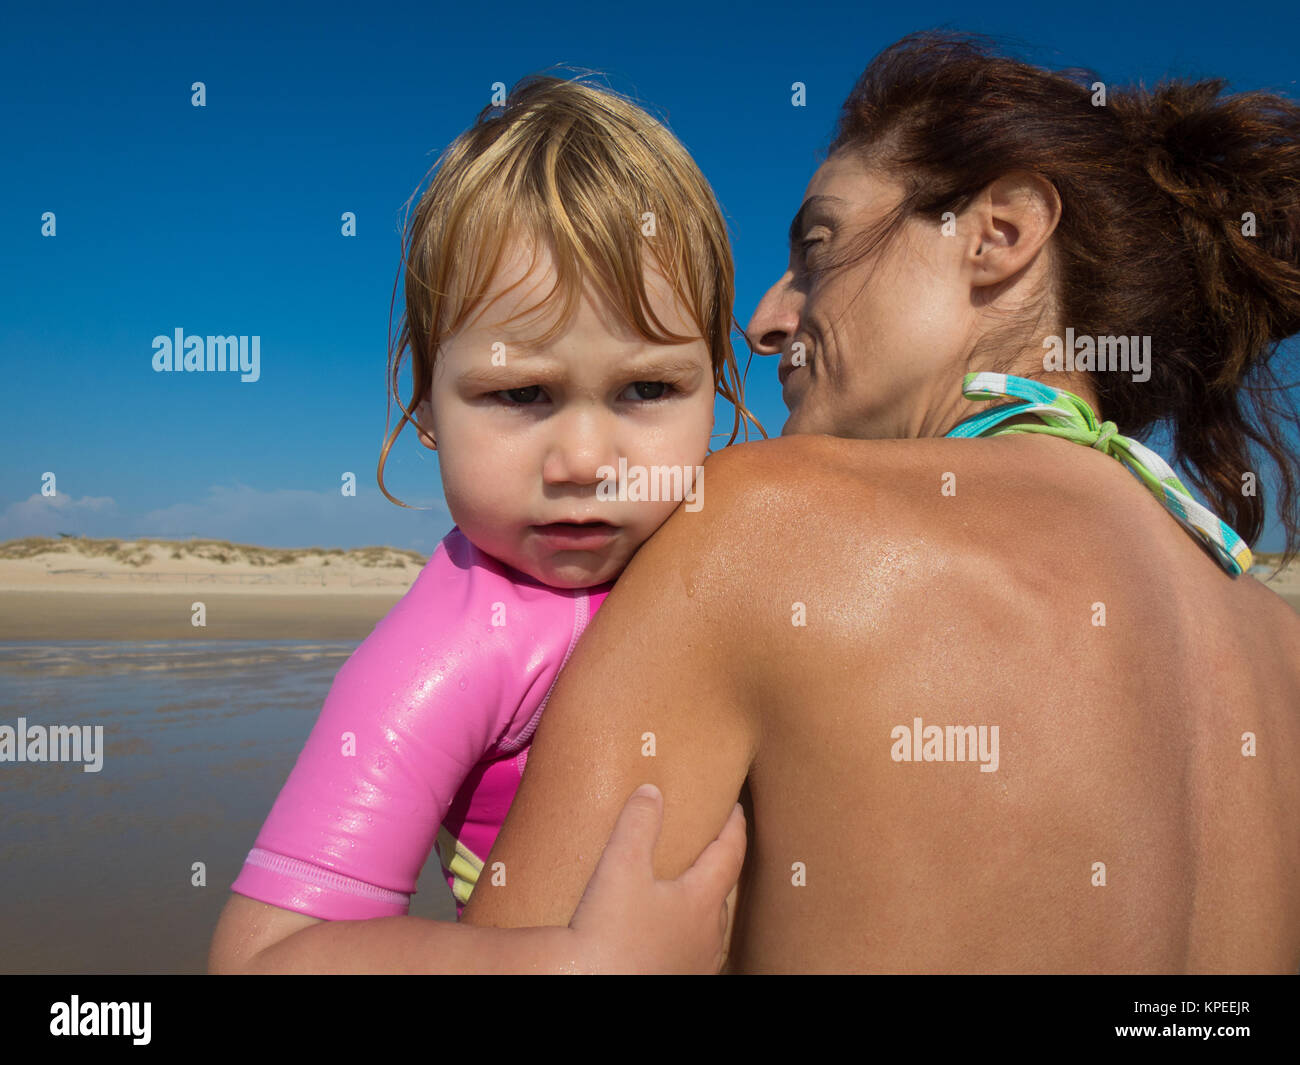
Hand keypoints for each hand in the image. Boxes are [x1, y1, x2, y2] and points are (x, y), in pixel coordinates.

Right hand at [567, 783, 746, 973]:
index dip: (734, 827)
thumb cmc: (609, 934)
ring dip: (699, 902)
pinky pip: (690, 950)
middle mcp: (708, 936)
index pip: (730, 854)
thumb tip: (652, 792)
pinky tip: (662, 930)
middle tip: (705, 845)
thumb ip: (638, 825)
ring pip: (706, 925)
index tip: (735, 808)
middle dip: (715, 865)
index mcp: (702, 902)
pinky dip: (683, 931)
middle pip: (720, 891)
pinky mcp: (679, 980)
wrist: (588, 986)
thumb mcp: (620, 868)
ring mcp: (696, 965)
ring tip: (682, 887)